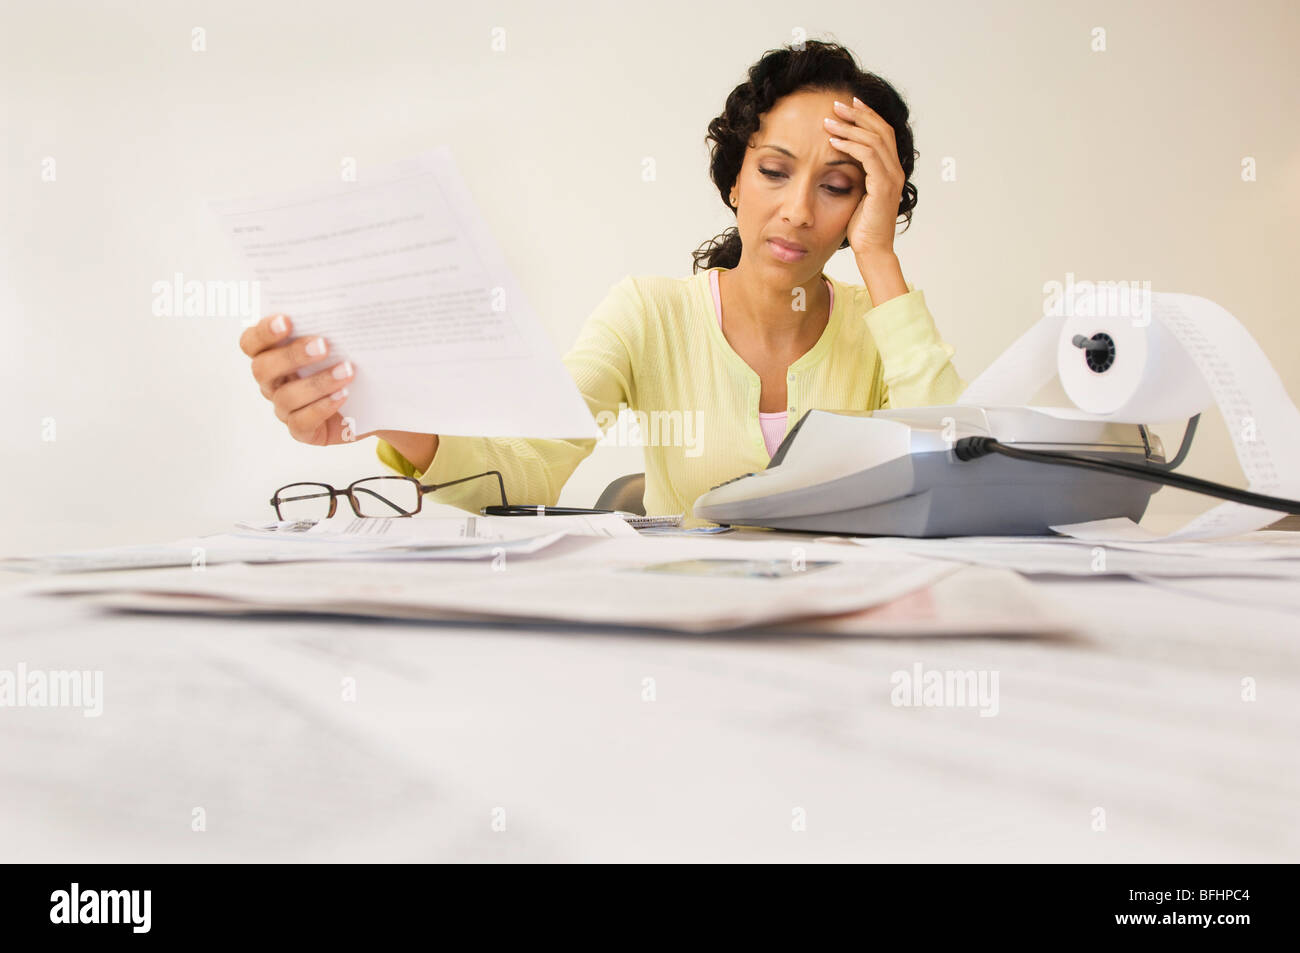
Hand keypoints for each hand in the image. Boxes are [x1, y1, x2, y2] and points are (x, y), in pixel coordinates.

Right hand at [239, 314, 368, 445]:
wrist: (369, 403)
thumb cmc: (346, 363)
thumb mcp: (338, 342)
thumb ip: (328, 324)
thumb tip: (340, 299)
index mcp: (272, 355)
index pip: (251, 343)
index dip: (263, 332)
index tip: (287, 320)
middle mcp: (272, 382)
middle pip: (263, 369)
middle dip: (292, 355)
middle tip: (323, 345)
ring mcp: (285, 408)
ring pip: (286, 397)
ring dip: (317, 382)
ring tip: (348, 371)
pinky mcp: (303, 430)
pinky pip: (302, 422)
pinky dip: (322, 407)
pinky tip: (343, 396)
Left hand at [825, 97, 905, 256]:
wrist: (872, 250)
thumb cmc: (861, 227)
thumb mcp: (856, 194)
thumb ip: (854, 175)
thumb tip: (838, 161)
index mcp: (890, 170)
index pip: (882, 133)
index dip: (866, 116)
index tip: (847, 106)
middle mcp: (894, 170)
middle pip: (880, 130)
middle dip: (858, 114)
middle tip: (836, 105)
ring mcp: (891, 178)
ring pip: (873, 140)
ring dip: (850, 127)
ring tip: (830, 121)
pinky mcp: (883, 187)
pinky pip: (868, 157)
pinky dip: (850, 145)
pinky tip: (834, 141)